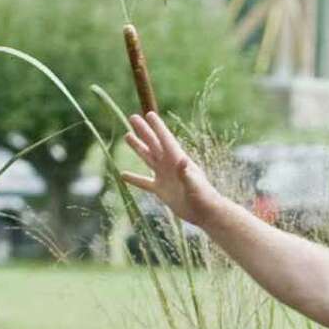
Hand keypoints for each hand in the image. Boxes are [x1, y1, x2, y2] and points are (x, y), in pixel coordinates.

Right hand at [120, 110, 219, 227]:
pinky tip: (123, 175)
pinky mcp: (161, 190)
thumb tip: (182, 160)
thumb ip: (186, 173)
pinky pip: (144, 183)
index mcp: (178, 160)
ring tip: (127, 136)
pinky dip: (134, 179)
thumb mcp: (195, 184)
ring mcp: (164, 176)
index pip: (165, 140)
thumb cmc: (204, 197)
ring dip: (137, 147)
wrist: (206, 214)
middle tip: (132, 117)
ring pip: (147, 158)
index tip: (149, 114)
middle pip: (153, 144)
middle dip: (143, 131)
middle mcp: (169, 165)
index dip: (157, 127)